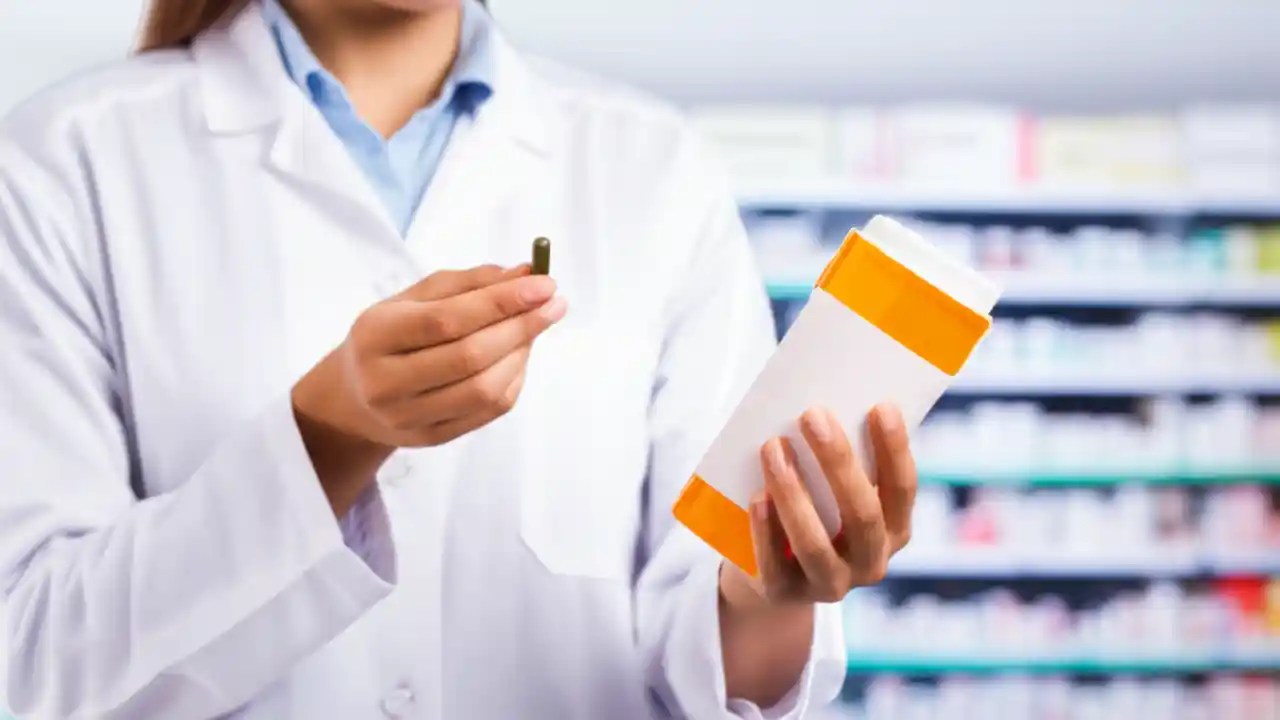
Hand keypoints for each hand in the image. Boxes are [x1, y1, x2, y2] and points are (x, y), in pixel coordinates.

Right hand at [292, 264, 566, 512]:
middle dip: (521, 326)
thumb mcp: (415, 298)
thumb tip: (525, 274)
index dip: (501, 301)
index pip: (446, 320)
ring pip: (485, 389)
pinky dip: (514, 378)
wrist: (354, 397)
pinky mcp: (431, 439)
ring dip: (521, 354)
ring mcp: (408, 417)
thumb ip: (469, 283)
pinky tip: (518, 355)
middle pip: (469, 356)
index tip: (543, 284)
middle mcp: (386, 382)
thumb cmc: (392, 335)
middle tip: (554, 304)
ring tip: (534, 327)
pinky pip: (489, 411)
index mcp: (376, 335)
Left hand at [721, 404, 916, 607]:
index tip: (880, 406)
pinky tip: (756, 496)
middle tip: (813, 415)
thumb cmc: (810, 509)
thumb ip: (838, 460)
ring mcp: (829, 584)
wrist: (768, 570)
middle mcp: (869, 562)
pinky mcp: (785, 595)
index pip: (902, 489)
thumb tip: (823, 408)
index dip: (894, 450)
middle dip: (838, 462)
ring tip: (773, 447)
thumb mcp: (831, 489)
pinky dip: (765, 529)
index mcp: (893, 530)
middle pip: (861, 515)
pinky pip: (774, 566)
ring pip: (815, 544)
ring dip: (794, 493)